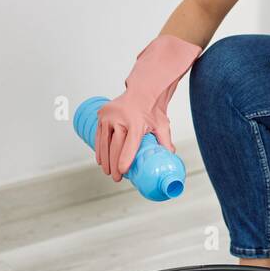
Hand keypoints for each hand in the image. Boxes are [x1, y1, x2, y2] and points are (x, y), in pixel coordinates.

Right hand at [94, 34, 201, 181]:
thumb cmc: (152, 111)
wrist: (142, 92)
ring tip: (107, 172)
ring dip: (105, 159)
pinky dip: (99, 148)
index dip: (125, 158)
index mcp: (137, 122)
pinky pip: (99, 135)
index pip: (130, 143)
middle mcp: (120, 118)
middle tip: (116, 178)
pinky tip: (100, 160)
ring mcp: (109, 115)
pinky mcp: (102, 115)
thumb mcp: (163, 125)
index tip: (122, 171)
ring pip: (104, 142)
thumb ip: (166, 141)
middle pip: (115, 146)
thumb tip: (170, 157)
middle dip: (114, 164)